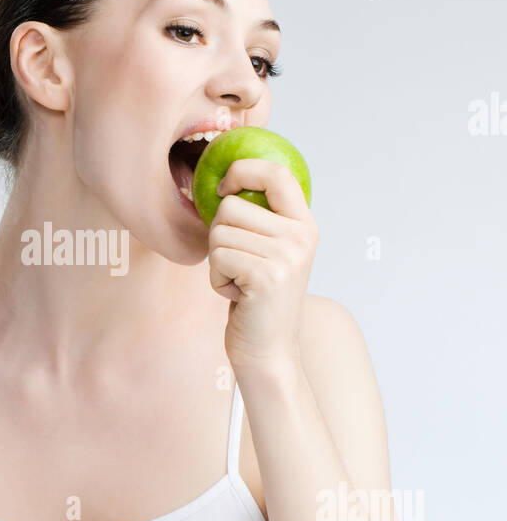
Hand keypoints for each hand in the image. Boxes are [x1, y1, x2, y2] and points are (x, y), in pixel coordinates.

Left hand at [207, 158, 318, 369]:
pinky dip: (216, 279)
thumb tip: (227, 180)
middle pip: (231, 206)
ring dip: (217, 261)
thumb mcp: (272, 251)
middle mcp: (301, 236)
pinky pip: (217, 258)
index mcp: (305, 224)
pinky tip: (237, 295)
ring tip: (240, 281)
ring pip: (219, 232)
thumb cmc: (259, 299)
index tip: (223, 189)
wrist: (269, 349)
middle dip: (220, 235)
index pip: (277, 173)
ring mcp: (286, 255)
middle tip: (239, 265)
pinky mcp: (266, 275)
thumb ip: (261, 218)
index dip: (243, 170)